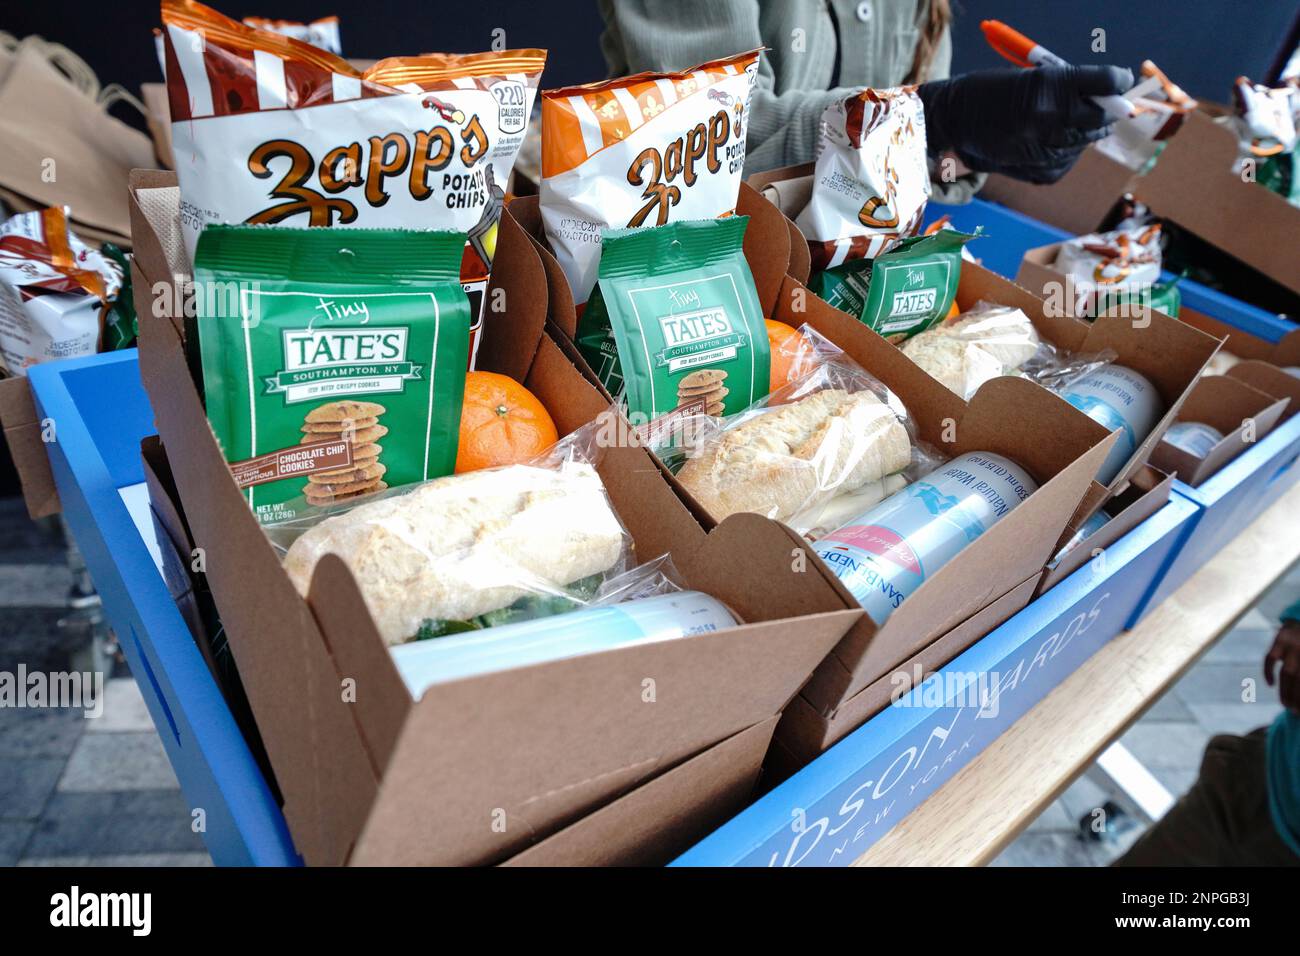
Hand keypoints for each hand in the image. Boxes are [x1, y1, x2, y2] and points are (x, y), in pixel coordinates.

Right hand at [918, 65, 1134, 183]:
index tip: (1119, 82)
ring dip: (1082, 132)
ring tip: (1059, 124)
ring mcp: (1043, 149)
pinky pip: (1068, 161)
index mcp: (1049, 87)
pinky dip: (1065, 152)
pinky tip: (1045, 143)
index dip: (1117, 82)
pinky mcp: (1039, 172)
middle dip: (1105, 111)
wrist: (953, 121)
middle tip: (1101, 106)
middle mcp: (1048, 119)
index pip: (1106, 82)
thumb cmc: (994, 91)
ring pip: (1085, 141)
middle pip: (1101, 116)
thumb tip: (1111, 97)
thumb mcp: (1034, 77)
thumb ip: (1071, 86)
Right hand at [1265, 621, 1299, 713]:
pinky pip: (1270, 658)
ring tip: (1286, 705)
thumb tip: (1299, 694)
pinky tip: (1270, 684)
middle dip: (1297, 698)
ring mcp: (1292, 644)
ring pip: (1287, 673)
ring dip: (1285, 691)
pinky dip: (1268, 671)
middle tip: (1295, 712)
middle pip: (1299, 679)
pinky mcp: (1279, 639)